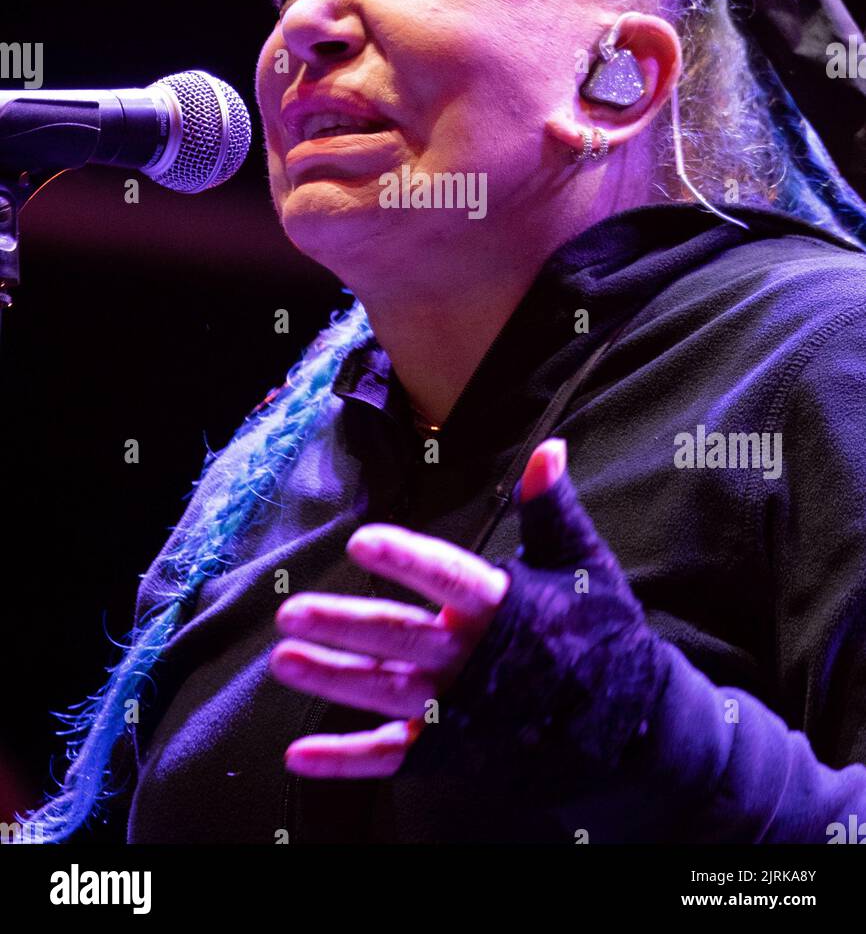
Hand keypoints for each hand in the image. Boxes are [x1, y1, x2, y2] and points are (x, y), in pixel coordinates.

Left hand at [268, 438, 567, 778]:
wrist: (633, 721)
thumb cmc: (601, 631)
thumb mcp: (581, 563)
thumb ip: (551, 507)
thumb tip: (547, 446)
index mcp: (502, 607)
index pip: (447, 576)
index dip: (405, 559)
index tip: (360, 541)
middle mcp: (473, 658)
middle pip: (398, 639)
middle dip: (342, 626)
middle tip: (288, 612)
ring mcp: (459, 708)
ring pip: (384, 693)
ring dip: (331, 678)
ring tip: (282, 659)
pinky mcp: (452, 746)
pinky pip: (393, 757)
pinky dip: (346, 760)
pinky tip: (296, 755)